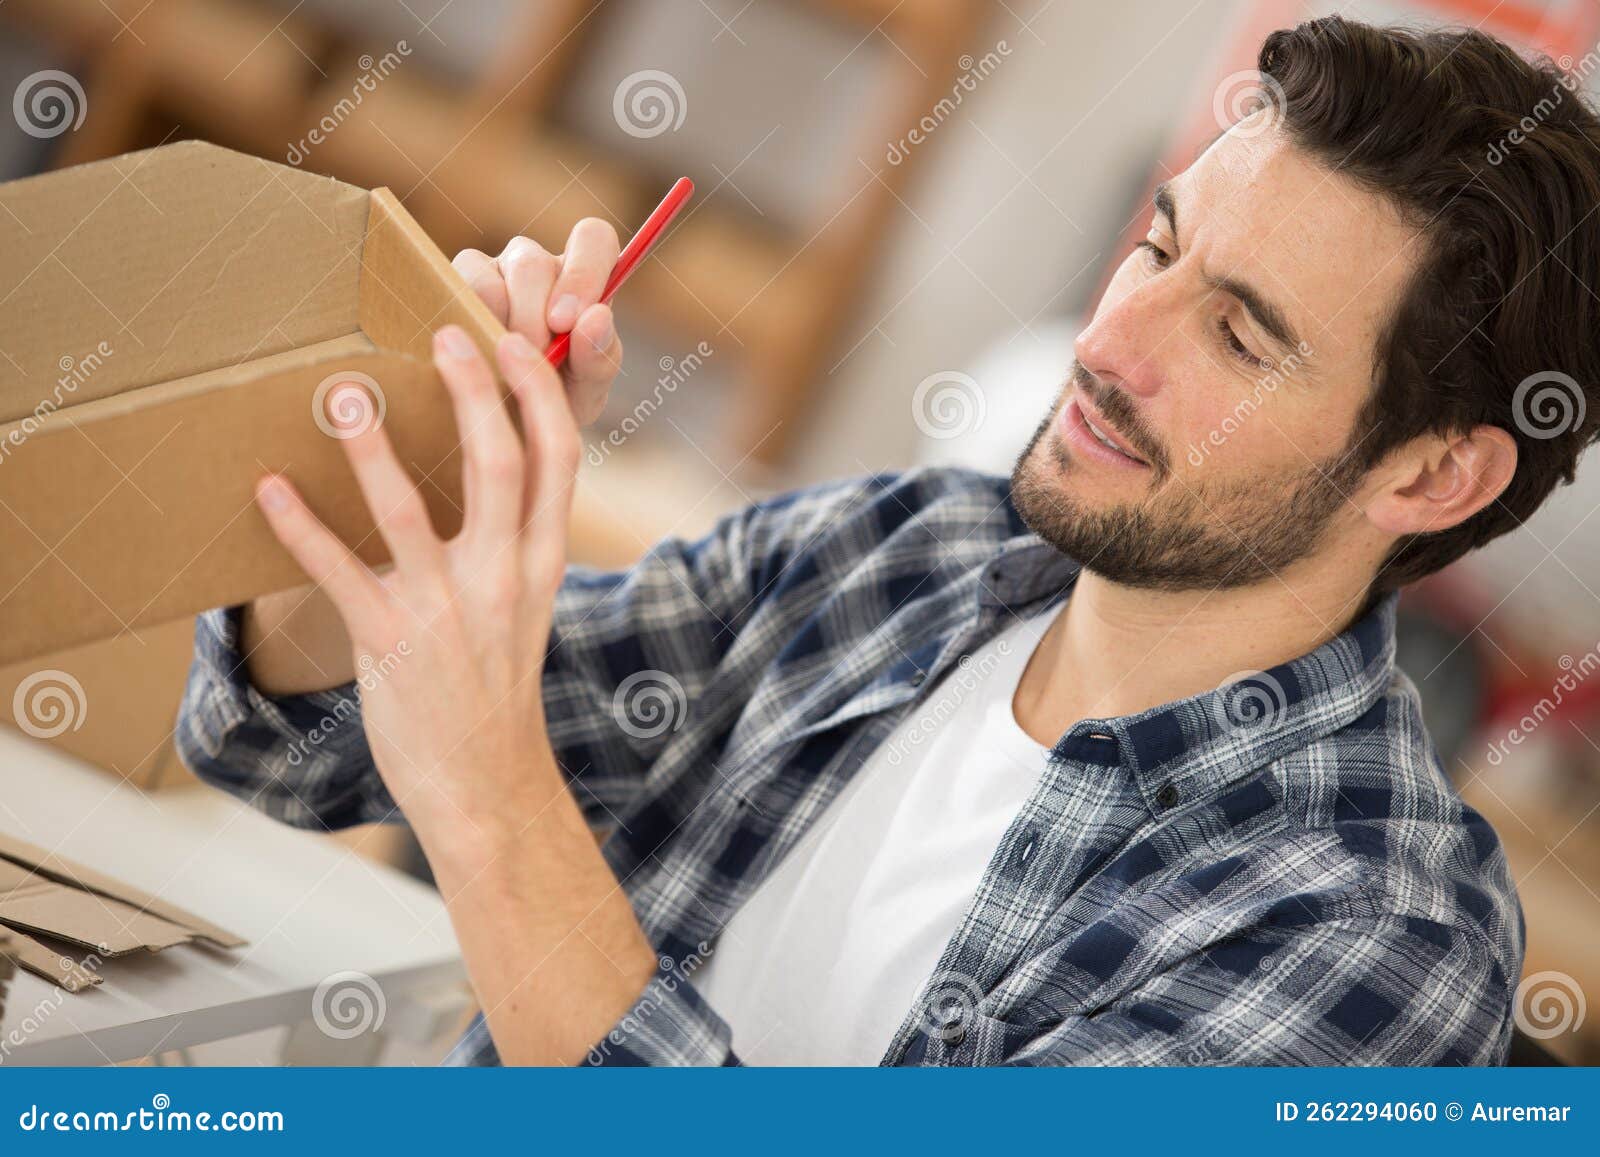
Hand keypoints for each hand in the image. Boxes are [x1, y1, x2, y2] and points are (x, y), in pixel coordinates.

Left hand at [253, 324, 577, 860]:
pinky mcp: (390, 641)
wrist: (486, 781)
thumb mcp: (529, 606)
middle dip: (474, 390)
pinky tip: (270, 488)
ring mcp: (446, 610)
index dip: (541, 394)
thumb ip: (515, 539)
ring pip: (408, 509)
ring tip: (344, 392)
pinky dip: (300, 526)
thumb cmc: (499, 686)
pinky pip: (340, 572)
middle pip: (499, 462)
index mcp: (541, 562)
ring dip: (371, 445)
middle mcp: (502, 577)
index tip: (517, 344)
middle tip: (443, 335)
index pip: (559, 459)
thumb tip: (495, 465)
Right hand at [453, 220, 623, 426]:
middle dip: (532, 318)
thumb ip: (599, 354)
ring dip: (497, 325)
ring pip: (489, 277)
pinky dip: (469, 325)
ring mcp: (494, 268)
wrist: (515, 426)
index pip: (593, 238)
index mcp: (582, 275)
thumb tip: (596, 317)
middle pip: (532, 263)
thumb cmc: (562, 396)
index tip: (566, 322)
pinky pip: (457, 289)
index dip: (582, 272)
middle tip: (533, 359)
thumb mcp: (589, 387)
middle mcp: (538, 263)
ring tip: (506, 364)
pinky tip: (480, 354)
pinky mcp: (456, 282)